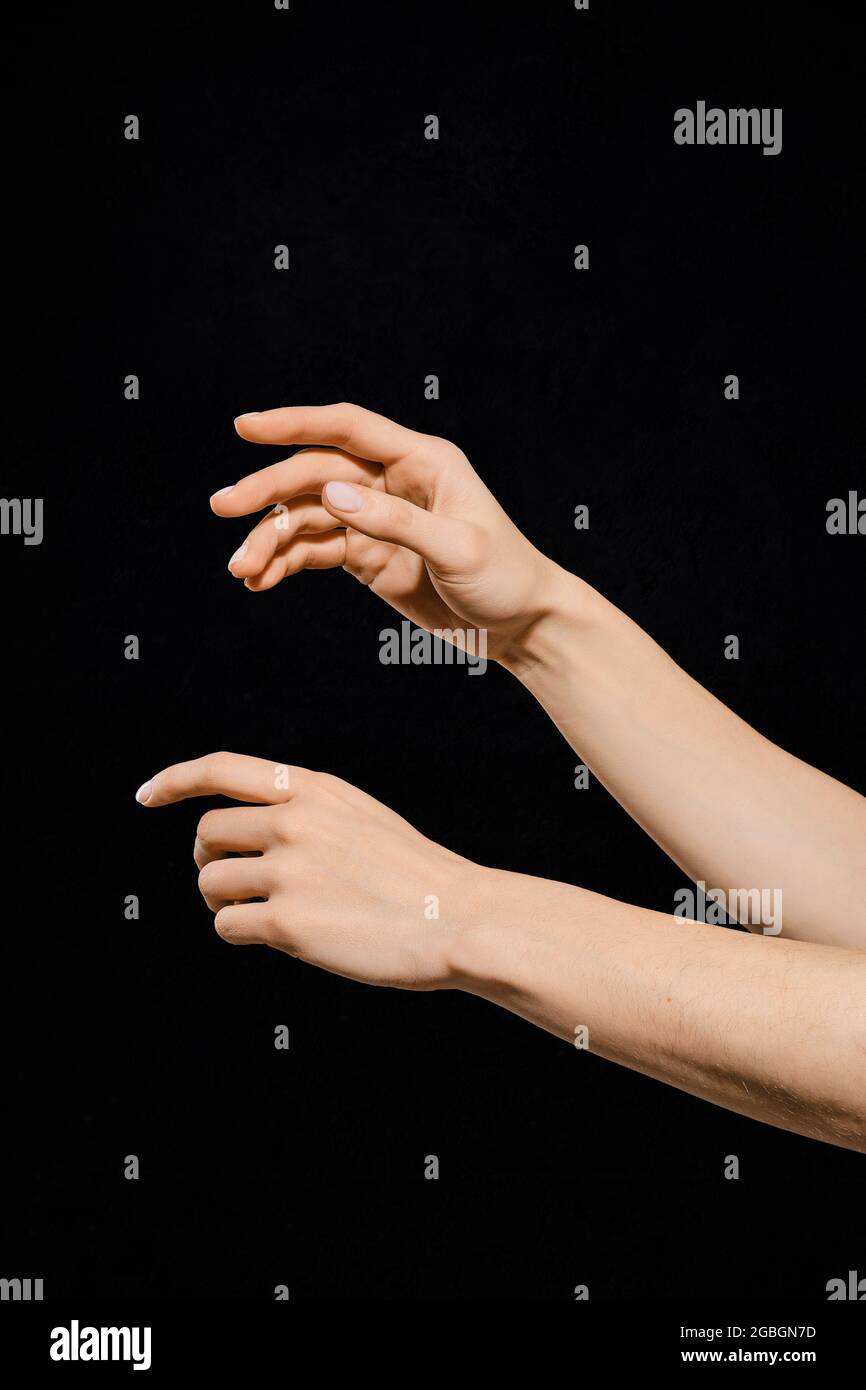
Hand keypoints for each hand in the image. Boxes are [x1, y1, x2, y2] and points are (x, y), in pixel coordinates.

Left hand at [135, 752, 477, 989]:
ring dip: (222, 903)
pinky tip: (276, 937)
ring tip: (258, 915)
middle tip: (229, 886)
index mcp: (314, 790)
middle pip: (207, 834)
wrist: (459, 919)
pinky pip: (227, 925)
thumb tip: (242, 830)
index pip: (222, 769)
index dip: (175, 780)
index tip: (145, 797)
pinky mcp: (289, 922)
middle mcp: (296, 822)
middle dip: (208, 862)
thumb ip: (306, 812)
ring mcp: (291, 871)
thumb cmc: (414, 877)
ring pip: (212, 883)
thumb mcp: (360, 817)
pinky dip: (240, 933)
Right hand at [212, 402, 557, 659]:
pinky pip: (315, 552)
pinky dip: (284, 565)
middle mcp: (392, 482)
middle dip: (267, 490)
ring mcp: (375, 519)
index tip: (246, 426)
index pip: (348, 429)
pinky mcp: (367, 556)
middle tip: (222, 507)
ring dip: (269, 539)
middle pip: (315, 474)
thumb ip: (396, 522)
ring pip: (307, 518)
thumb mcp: (459, 549)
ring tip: (241, 570)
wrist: (521, 624)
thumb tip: (331, 498)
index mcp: (421, 461)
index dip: (295, 422)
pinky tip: (259, 581)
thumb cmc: (506, 577)